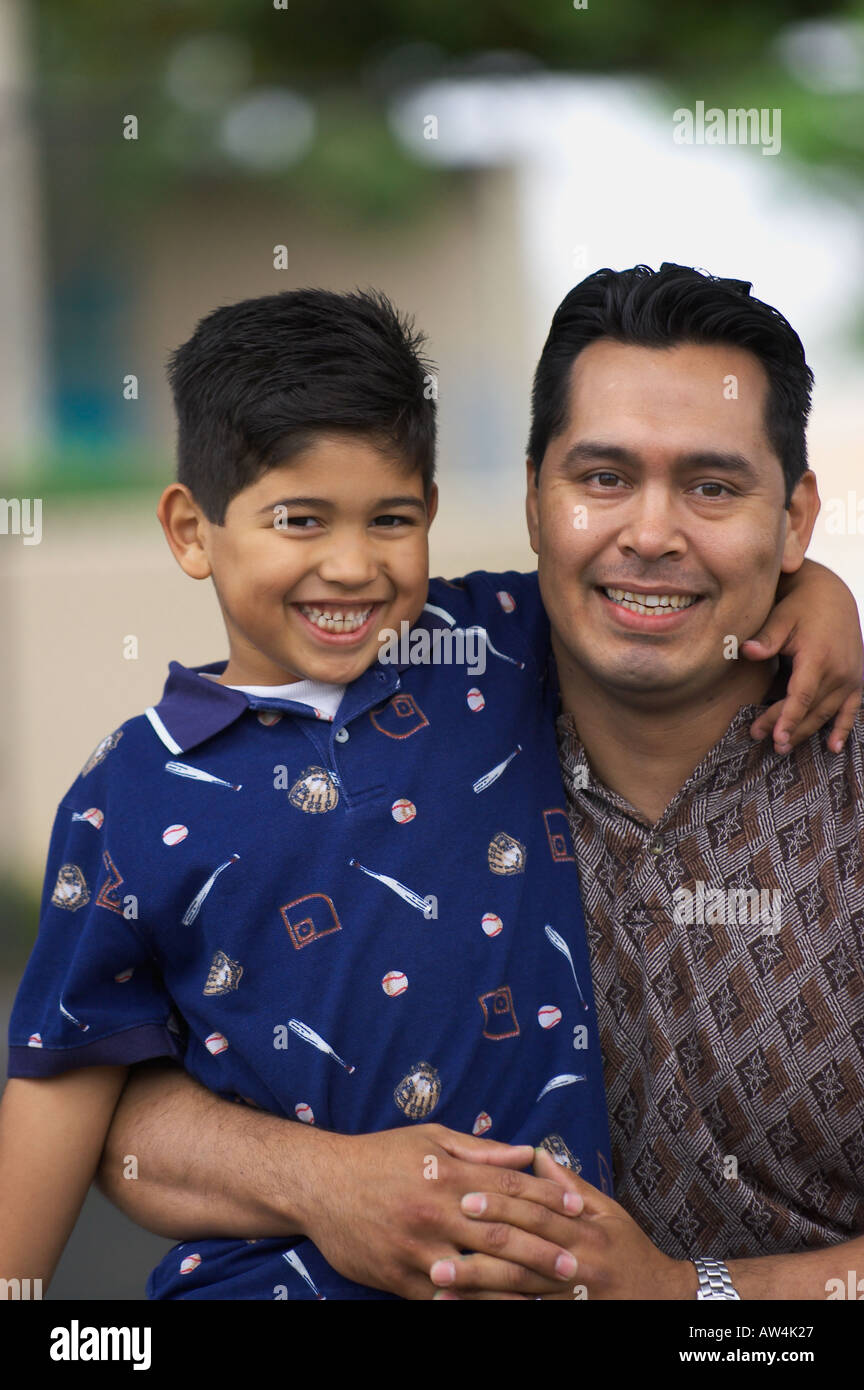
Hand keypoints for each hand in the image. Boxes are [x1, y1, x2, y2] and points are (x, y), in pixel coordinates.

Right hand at [293, 1125, 587, 1299]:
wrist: (321, 1184)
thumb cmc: (380, 1155)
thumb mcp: (430, 1138)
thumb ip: (480, 1149)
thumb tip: (526, 1152)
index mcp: (448, 1173)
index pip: (510, 1187)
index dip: (548, 1197)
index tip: (579, 1207)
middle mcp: (437, 1211)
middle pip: (503, 1235)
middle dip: (544, 1249)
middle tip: (577, 1264)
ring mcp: (420, 1248)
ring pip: (479, 1273)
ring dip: (518, 1284)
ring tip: (550, 1293)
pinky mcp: (401, 1278)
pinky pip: (447, 1297)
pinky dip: (477, 1303)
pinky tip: (501, 1306)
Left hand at [429, 1147, 695, 1299]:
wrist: (662, 1299)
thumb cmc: (630, 1248)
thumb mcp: (608, 1210)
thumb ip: (569, 1183)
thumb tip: (533, 1153)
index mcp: (583, 1230)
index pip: (536, 1212)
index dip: (501, 1203)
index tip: (465, 1195)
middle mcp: (575, 1261)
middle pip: (522, 1251)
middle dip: (479, 1244)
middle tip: (440, 1234)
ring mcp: (570, 1294)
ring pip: (519, 1288)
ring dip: (477, 1283)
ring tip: (439, 1279)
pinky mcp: (566, 1315)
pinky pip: (527, 1313)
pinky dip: (495, 1308)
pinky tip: (466, 1307)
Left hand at [743, 559, 861, 753]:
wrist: (832, 595)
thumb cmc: (800, 607)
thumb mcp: (781, 618)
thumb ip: (766, 638)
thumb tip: (746, 651)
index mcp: (819, 657)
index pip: (802, 695)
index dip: (789, 718)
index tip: (775, 736)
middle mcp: (839, 671)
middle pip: (811, 709)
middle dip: (787, 727)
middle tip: (762, 740)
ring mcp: (851, 677)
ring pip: (827, 713)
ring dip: (806, 732)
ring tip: (782, 748)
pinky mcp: (856, 680)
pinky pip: (851, 709)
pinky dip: (843, 728)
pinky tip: (834, 748)